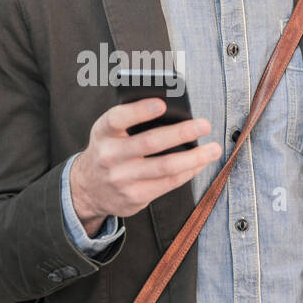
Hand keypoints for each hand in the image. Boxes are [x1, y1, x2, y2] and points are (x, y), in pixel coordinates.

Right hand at [70, 97, 221, 235]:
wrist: (88, 188)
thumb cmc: (109, 150)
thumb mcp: (110, 132)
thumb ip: (131, 121)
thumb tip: (175, 113)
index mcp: (103, 132)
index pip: (118, 118)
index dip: (140, 111)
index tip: (162, 105)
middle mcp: (109, 156)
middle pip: (150, 143)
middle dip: (181, 133)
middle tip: (204, 124)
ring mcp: (122, 179)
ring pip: (165, 167)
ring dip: (194, 157)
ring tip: (213, 149)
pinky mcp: (134, 197)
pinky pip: (168, 183)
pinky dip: (188, 172)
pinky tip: (200, 163)